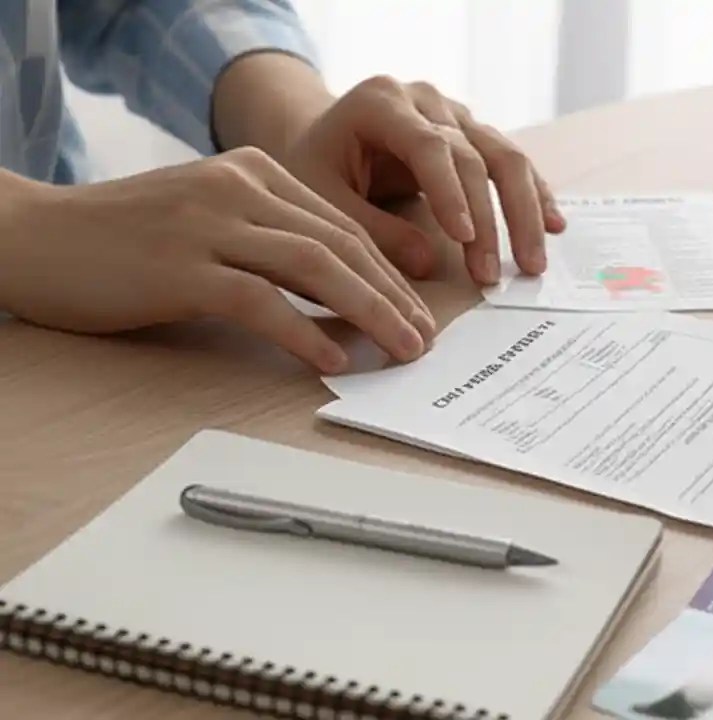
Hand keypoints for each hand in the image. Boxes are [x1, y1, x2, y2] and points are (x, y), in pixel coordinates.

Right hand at [0, 148, 433, 372]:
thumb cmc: (124, 241)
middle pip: (339, 245)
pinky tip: (332, 360)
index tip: (418, 312)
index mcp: (253, 171)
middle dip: (392, 296)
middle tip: (424, 339)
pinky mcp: (178, 268)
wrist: (33, 237)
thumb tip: (340, 301)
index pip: (341, 226)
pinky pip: (258, 300)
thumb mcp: (209, 222)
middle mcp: (237, 188)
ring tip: (401, 350)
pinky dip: (302, 332)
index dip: (388, 273)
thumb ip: (270, 245)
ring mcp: (207, 224)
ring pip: (313, 268)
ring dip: (368, 313)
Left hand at [280, 75, 565, 284]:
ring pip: (505, 157)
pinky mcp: (475, 133)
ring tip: (533, 263)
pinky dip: (534, 195)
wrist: (321, 136)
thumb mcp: (322, 199)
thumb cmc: (316, 167)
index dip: (450, 193)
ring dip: (524, 213)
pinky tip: (554, 225)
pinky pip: (512, 163)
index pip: (428, 146)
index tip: (463, 240)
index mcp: (382, 102)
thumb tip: (429, 265)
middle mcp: (426, 100)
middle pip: (475, 156)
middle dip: (490, 221)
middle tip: (493, 275)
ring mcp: (456, 114)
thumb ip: (371, 229)